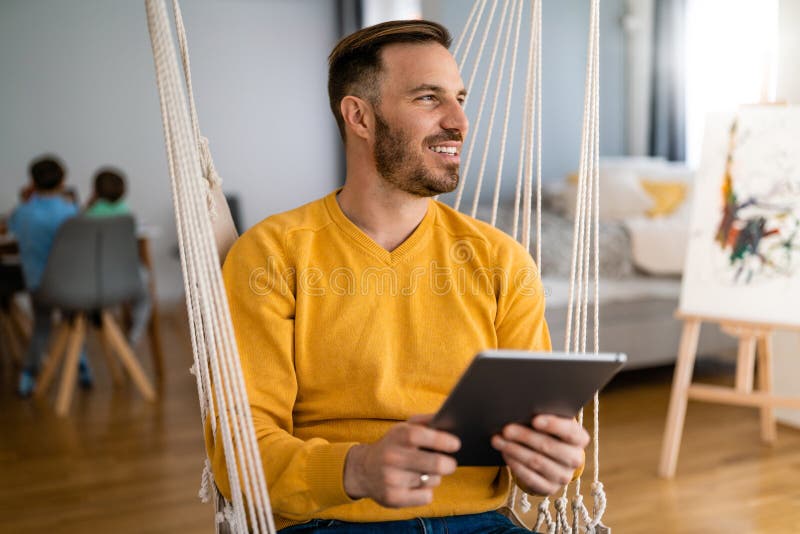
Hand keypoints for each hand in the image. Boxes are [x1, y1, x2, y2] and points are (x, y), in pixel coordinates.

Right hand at [343, 414, 459, 507]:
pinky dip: (425, 492)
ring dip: (434, 478)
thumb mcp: (403, 428)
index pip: (422, 435)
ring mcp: (391, 478)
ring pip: (432, 480)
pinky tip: (415, 486)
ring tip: (422, 473)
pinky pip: (425, 497)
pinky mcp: (393, 498)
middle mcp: (393, 456)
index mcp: (397, 435)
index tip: (456, 445)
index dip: (442, 440)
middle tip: (450, 464)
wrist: (363, 469)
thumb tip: (448, 420)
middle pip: (434, 463)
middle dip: (448, 465)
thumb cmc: (393, 446)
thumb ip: (425, 422)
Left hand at [491, 415, 588, 495]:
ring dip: (514, 450)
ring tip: (497, 440)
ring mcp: (563, 476)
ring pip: (537, 462)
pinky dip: (515, 464)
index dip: (553, 425)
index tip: (534, 419)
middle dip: (525, 437)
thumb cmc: (547, 431)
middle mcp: (575, 459)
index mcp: (580, 439)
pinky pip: (530, 477)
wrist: (549, 458)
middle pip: (549, 446)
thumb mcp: (550, 422)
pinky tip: (505, 453)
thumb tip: (520, 410)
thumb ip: (541, 416)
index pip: (570, 432)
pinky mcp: (549, 488)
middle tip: (506, 429)